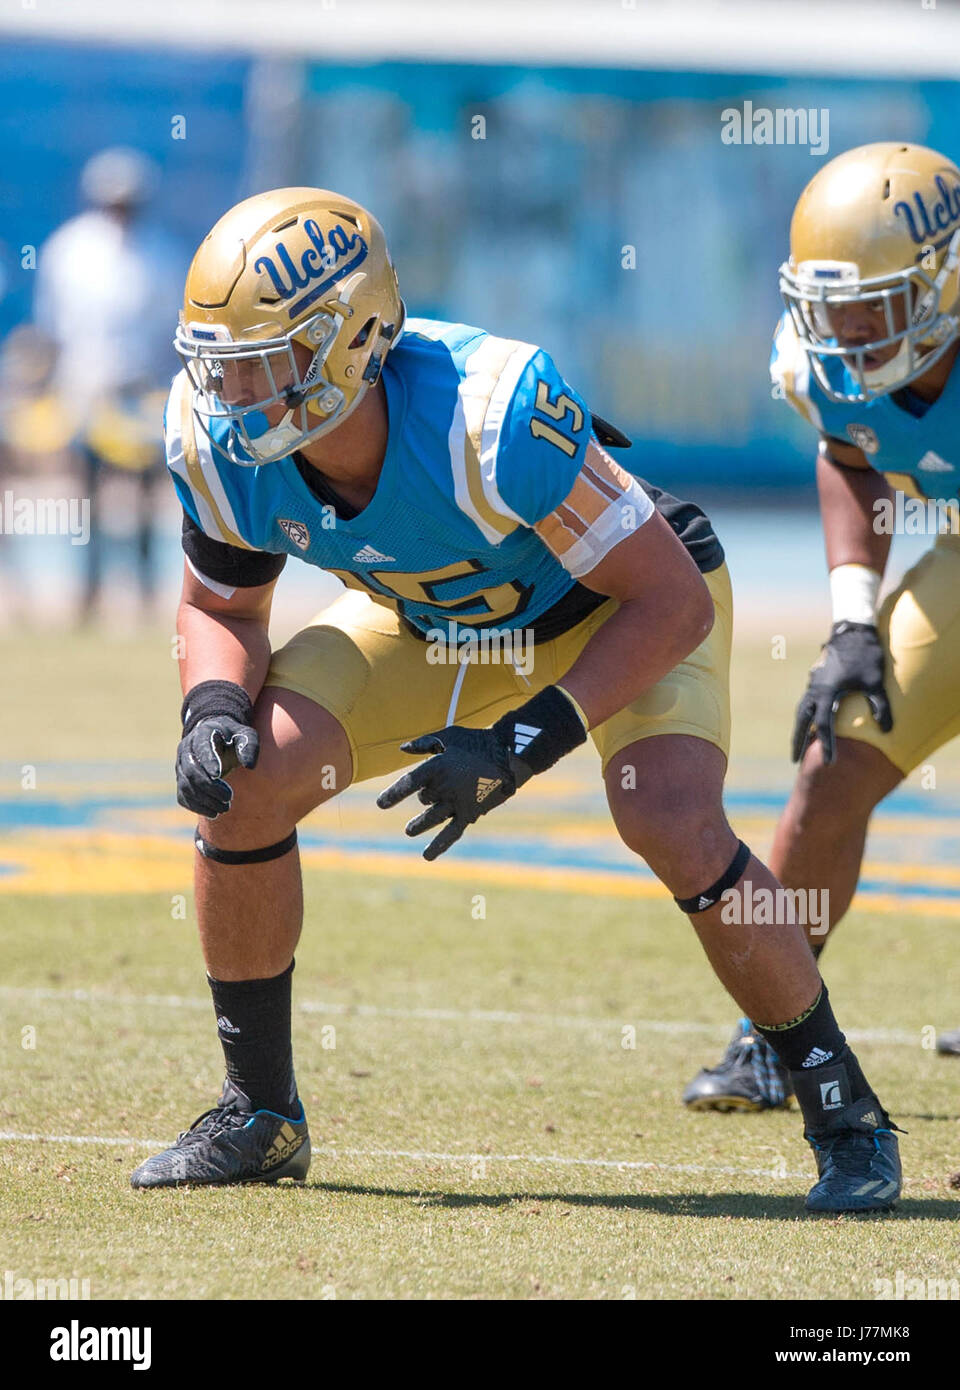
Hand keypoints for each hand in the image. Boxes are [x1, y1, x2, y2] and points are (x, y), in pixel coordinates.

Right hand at [176, 715, 258, 817]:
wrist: (216, 737)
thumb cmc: (233, 737)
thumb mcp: (246, 735)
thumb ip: (249, 746)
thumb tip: (250, 766)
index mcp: (202, 734)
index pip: (201, 747)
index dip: (208, 761)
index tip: (219, 774)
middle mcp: (187, 749)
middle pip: (192, 771)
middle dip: (210, 787)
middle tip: (229, 797)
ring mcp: (181, 766)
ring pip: (186, 786)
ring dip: (204, 800)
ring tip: (225, 808)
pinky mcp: (182, 781)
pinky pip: (183, 796)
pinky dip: (197, 807)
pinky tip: (214, 813)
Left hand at [376, 684, 588, 859]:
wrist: (510, 754)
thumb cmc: (477, 742)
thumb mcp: (448, 737)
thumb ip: (423, 744)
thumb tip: (402, 749)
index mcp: (437, 766)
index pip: (409, 783)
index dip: (394, 794)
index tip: (381, 804)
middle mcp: (445, 786)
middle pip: (424, 798)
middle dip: (424, 797)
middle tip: (430, 795)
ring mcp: (458, 802)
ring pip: (431, 817)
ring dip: (420, 824)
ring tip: (410, 831)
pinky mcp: (470, 813)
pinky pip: (451, 833)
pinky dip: (439, 845)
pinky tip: (427, 856)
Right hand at [791, 621, 891, 764]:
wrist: (853, 629)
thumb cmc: (866, 655)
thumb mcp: (875, 682)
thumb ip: (879, 706)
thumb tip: (887, 730)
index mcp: (826, 692)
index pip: (823, 725)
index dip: (826, 745)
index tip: (828, 762)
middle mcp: (815, 688)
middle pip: (801, 720)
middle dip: (798, 741)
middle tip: (795, 760)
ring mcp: (814, 681)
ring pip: (802, 709)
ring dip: (800, 727)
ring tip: (801, 743)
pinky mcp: (817, 676)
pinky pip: (808, 700)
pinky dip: (807, 714)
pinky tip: (812, 720)